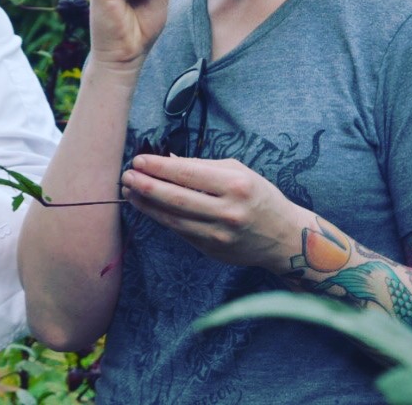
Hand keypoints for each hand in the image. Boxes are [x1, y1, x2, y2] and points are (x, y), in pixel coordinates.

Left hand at [121, 153, 303, 272]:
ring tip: (129, 191)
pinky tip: (147, 208)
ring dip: (147, 205)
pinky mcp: (213, 250)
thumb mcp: (237, 171)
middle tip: (126, 176)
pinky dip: (161, 219)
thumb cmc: (258, 195)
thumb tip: (166, 160)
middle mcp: (228, 211)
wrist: (285, 237)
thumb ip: (201, 166)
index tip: (139, 160)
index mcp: (235, 185)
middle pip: (177, 198)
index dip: (159, 167)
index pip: (188, 174)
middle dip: (147, 186)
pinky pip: (181, 232)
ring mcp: (220, 235)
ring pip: (174, 219)